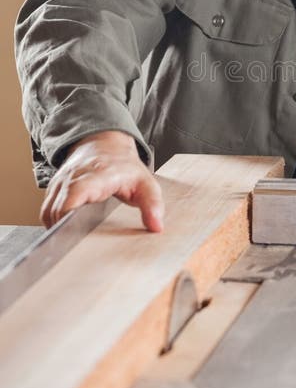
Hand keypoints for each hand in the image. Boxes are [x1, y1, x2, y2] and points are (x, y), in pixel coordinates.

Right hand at [41, 131, 163, 232]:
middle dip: (62, 229)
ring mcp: (61, 182)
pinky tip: (66, 229)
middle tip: (77, 244)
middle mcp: (74, 178)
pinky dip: (52, 220)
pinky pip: (46, 208)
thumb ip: (152, 204)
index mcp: (96, 176)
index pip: (72, 195)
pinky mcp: (55, 187)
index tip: (73, 233)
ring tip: (72, 238)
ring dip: (56, 227)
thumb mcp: (146, 183)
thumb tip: (157, 226)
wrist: (105, 143)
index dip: (68, 215)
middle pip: (56, 208)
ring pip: (47, 210)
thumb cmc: (124, 165)